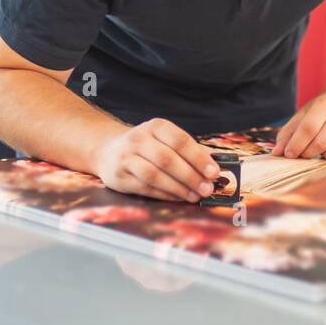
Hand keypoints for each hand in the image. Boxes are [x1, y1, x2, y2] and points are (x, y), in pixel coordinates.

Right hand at [96, 118, 221, 201]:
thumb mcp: (165, 140)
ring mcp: (126, 158)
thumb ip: (190, 151)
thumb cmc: (147, 147)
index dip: (199, 158)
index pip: (180, 140)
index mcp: (155, 126)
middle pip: (168, 159)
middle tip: (207, 189)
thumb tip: (217, 165)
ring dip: (178, 188)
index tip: (215, 172)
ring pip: (155, 175)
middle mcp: (138, 139)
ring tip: (195, 196)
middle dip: (191, 176)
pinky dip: (165, 195)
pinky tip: (179, 198)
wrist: (108, 151)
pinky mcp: (119, 177)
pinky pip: (145, 188)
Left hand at [274, 90, 325, 160]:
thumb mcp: (304, 114)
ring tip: (324, 153)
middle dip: (310, 153)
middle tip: (306, 155)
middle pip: (323, 141)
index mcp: (324, 104)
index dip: (297, 144)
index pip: (309, 127)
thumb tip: (277, 152)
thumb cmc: (324, 110)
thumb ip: (289, 133)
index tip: (290, 154)